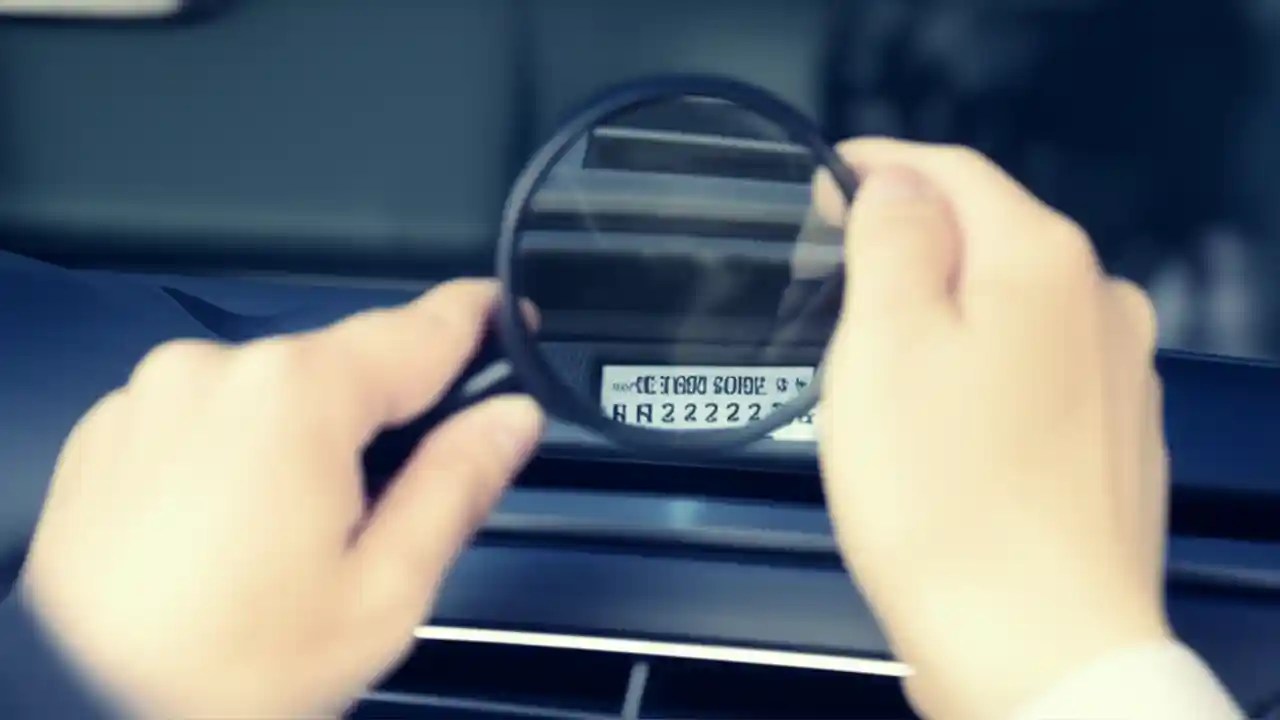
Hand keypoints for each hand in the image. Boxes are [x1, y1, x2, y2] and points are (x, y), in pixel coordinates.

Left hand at [18, 280, 543, 717]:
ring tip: (291, 547)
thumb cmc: (218, 675)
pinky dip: (239, 459)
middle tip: (386, 517)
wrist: (81, 712)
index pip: (420, 327)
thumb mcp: (381, 592)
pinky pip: (210, 419)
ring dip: (306, 444)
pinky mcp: (112, 431)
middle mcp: (215, 373)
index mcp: (295, 398)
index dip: (478, 319)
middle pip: (345, 370)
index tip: (506, 314)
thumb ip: (458, 485)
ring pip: (276, 397)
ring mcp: (153, 399)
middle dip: (382, 424)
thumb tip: (509, 420)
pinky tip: (234, 538)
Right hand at [818, 139, 1169, 718]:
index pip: (952, 170)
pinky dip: (981, 378)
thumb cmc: (947, 503)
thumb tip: (896, 184)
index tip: (828, 179)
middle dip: (909, 248)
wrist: (1036, 648)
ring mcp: (1117, 378)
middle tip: (833, 287)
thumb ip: (890, 239)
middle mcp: (1099, 305)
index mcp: (1042, 261)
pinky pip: (1033, 375)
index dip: (879, 166)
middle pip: (987, 239)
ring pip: (1010, 311)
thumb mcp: (884, 342)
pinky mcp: (1113, 441)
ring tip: (880, 377)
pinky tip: (943, 434)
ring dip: (944, 318)